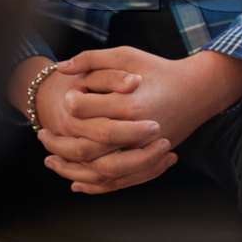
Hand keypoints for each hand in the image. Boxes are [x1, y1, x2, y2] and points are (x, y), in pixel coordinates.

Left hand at [38, 46, 241, 194]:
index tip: (64, 99)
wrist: (200, 89)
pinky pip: (120, 181)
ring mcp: (146, 149)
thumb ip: (93, 59)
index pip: (85, 111)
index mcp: (131, 104)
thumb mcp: (128, 55)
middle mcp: (138, 131)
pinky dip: (95, 186)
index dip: (69, 105)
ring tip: (51, 160)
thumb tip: (62, 69)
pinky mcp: (151, 159)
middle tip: (42, 136)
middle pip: (87, 147)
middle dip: (58, 143)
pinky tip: (76, 182)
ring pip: (100, 170)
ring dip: (70, 169)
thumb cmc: (160, 70)